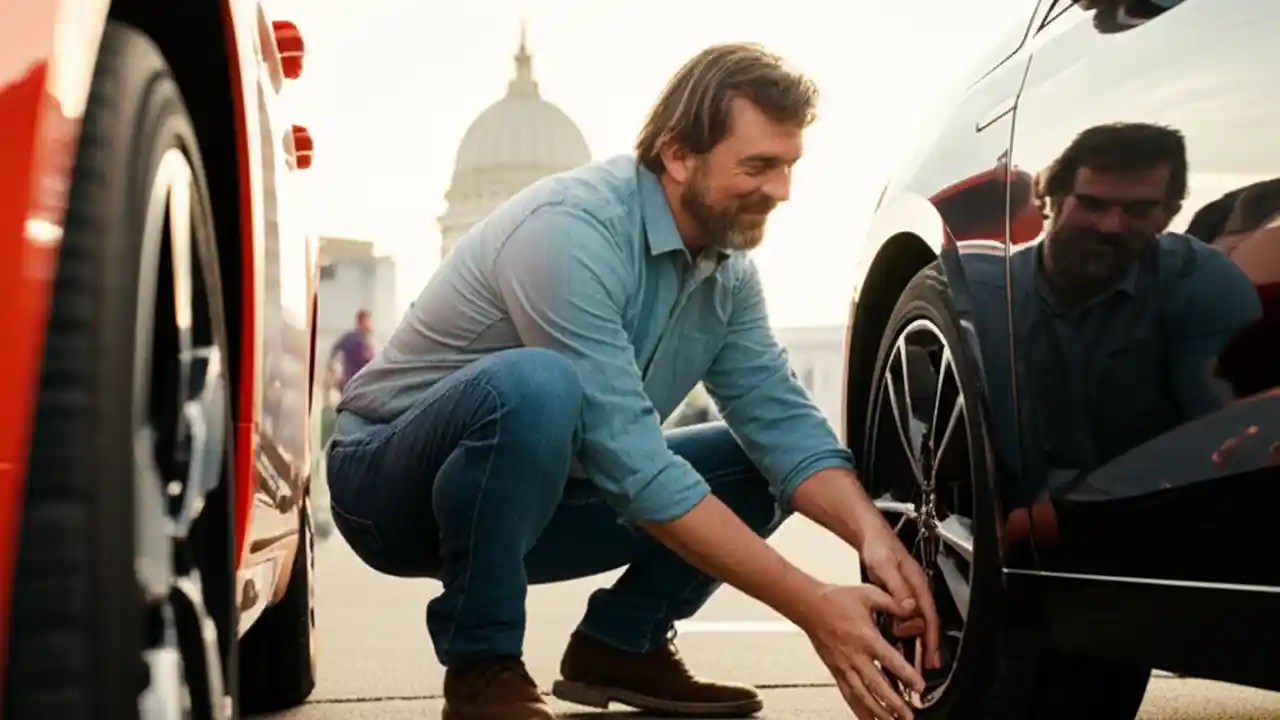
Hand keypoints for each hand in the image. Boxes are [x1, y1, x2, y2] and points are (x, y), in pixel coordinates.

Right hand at [802, 584, 924, 719]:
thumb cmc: (837, 600)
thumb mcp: (869, 594)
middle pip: (876, 685)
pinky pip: (848, 695)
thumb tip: (911, 607)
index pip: (889, 660)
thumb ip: (892, 603)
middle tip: (908, 714)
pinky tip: (868, 719)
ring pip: (861, 695)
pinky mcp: (836, 671)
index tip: (919, 686)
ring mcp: (844, 666)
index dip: (906, 675)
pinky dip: (859, 710)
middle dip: (893, 703)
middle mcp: (854, 655)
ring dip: (878, 712)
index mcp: (866, 637)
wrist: (809, 606)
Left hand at [859, 530, 941, 670]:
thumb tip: (909, 608)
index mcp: (918, 586)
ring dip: (916, 641)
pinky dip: (907, 632)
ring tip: (915, 661)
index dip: (932, 639)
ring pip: (917, 623)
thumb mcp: (885, 567)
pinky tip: (900, 642)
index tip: (932, 658)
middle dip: (926, 646)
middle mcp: (917, 591)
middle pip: (925, 624)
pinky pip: (907, 618)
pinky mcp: (900, 595)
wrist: (871, 536)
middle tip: (923, 666)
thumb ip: (897, 588)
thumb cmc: (880, 549)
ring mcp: (910, 593)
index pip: (930, 617)